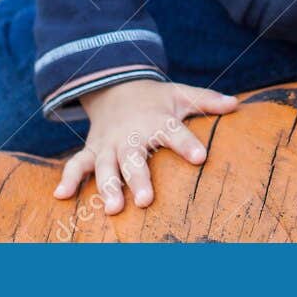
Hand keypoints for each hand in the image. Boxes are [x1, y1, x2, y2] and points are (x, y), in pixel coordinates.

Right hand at [53, 78, 237, 213]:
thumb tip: (235, 103)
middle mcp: (131, 134)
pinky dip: (68, 179)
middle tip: (146, 200)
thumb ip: (206, 101)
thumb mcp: (181, 94)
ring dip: (108, 186)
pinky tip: (61, 197)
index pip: (174, 131)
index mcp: (156, 120)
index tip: (200, 157)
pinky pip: (77, 164)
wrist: (115, 87)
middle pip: (134, 157)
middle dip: (138, 178)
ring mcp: (109, 144)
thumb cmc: (155, 100)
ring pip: (105, 166)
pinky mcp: (92, 151)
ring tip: (113, 208)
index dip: (187, 143)